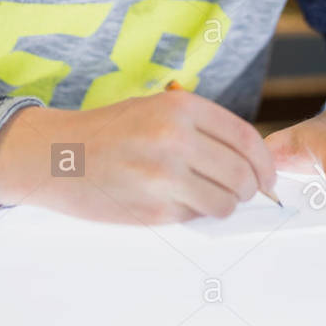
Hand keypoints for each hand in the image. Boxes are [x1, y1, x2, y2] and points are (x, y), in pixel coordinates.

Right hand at [0, 88, 276, 224]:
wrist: (57, 156)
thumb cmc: (110, 131)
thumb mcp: (157, 108)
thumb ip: (202, 128)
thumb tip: (254, 161)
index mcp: (181, 108)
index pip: (246, 139)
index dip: (265, 162)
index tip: (268, 175)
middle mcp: (176, 139)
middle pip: (242, 175)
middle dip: (250, 188)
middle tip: (245, 192)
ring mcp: (164, 177)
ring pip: (225, 202)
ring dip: (225, 205)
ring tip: (209, 198)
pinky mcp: (153, 210)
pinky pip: (195, 217)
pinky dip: (195, 213)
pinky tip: (176, 201)